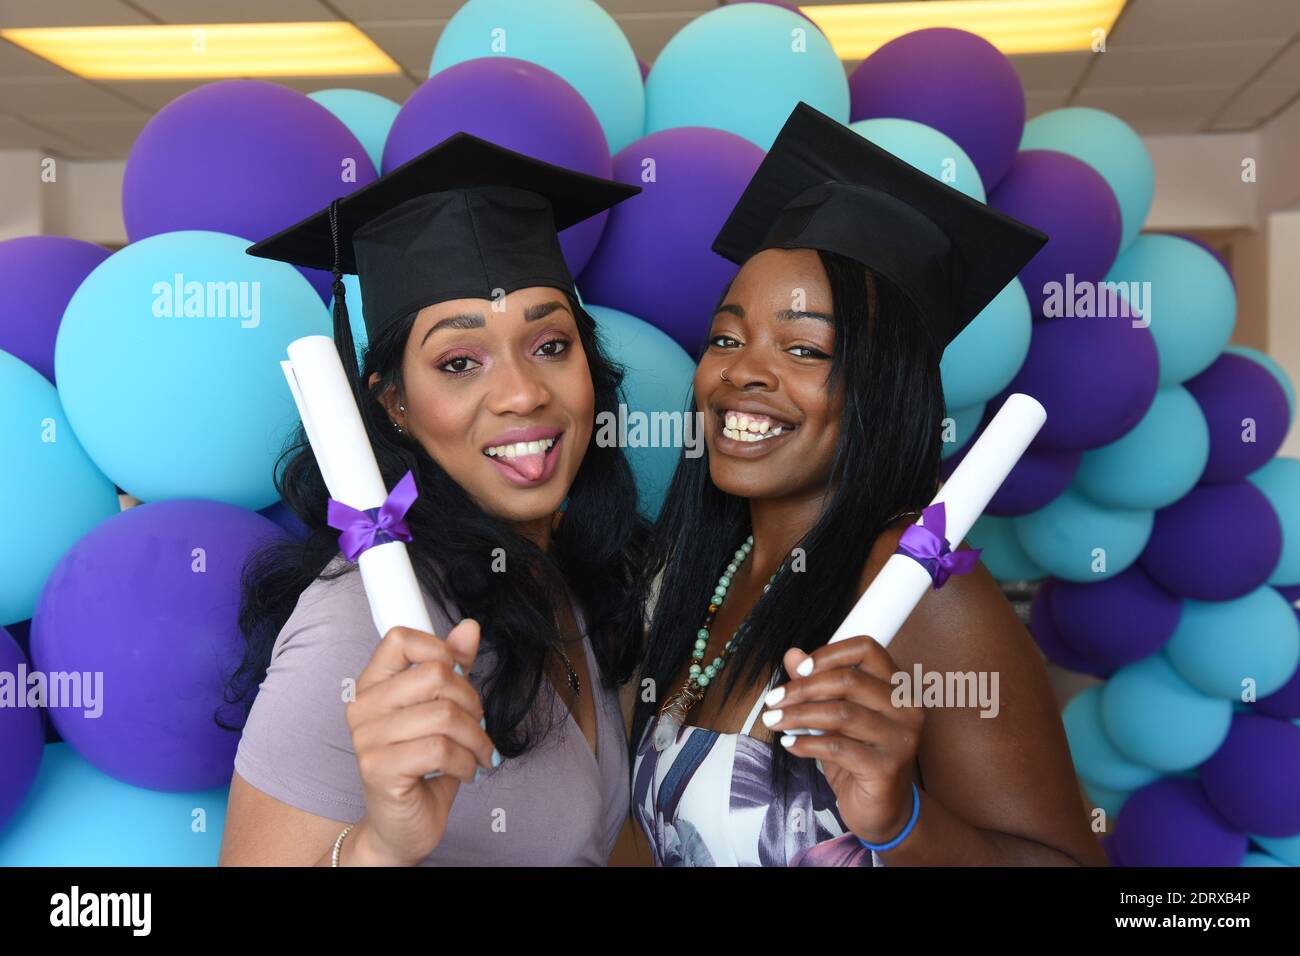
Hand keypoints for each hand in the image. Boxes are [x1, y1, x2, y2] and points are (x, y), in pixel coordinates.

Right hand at [343, 621, 495, 865]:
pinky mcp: (379, 768)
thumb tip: (470, 627)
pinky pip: (441, 750)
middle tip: (478, 727)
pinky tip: (465, 772)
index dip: (440, 650)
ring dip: (476, 738)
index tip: (459, 677)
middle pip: (435, 674)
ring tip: (478, 754)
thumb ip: (453, 669)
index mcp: (373, 685)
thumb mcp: (444, 711)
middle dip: (472, 702)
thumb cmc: (425, 766)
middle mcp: (362, 707)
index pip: (400, 638)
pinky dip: (467, 762)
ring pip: (445, 715)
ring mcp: (367, 738)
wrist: (404, 826)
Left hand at [762, 636, 922, 846]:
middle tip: (774, 700)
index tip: (798, 669)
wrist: (881, 810)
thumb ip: (817, 684)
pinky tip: (790, 745)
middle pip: (848, 680)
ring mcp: (901, 738)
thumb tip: (792, 655)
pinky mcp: (887, 767)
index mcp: (897, 686)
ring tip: (774, 721)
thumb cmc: (858, 757)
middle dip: (803, 689)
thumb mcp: (836, 717)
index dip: (830, 654)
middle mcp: (907, 707)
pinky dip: (807, 744)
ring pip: (841, 713)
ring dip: (798, 715)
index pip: (867, 649)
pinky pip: (838, 747)